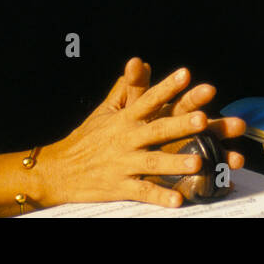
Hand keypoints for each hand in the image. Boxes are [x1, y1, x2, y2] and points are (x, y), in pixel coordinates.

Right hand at [35, 61, 246, 208]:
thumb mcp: (105, 110)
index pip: (149, 99)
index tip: (186, 74)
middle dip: (181, 125)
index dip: (167, 86)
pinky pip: (143, 192)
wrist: (59, 170)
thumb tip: (141, 62)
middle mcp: (126, 139)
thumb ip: (127, 88)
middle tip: (204, 119)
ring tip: (198, 162)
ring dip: (175, 162)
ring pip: (153, 163)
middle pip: (157, 130)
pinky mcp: (120, 187)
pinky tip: (179, 201)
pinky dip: (160, 197)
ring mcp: (123, 164)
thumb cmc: (89, 137)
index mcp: (125, 118)